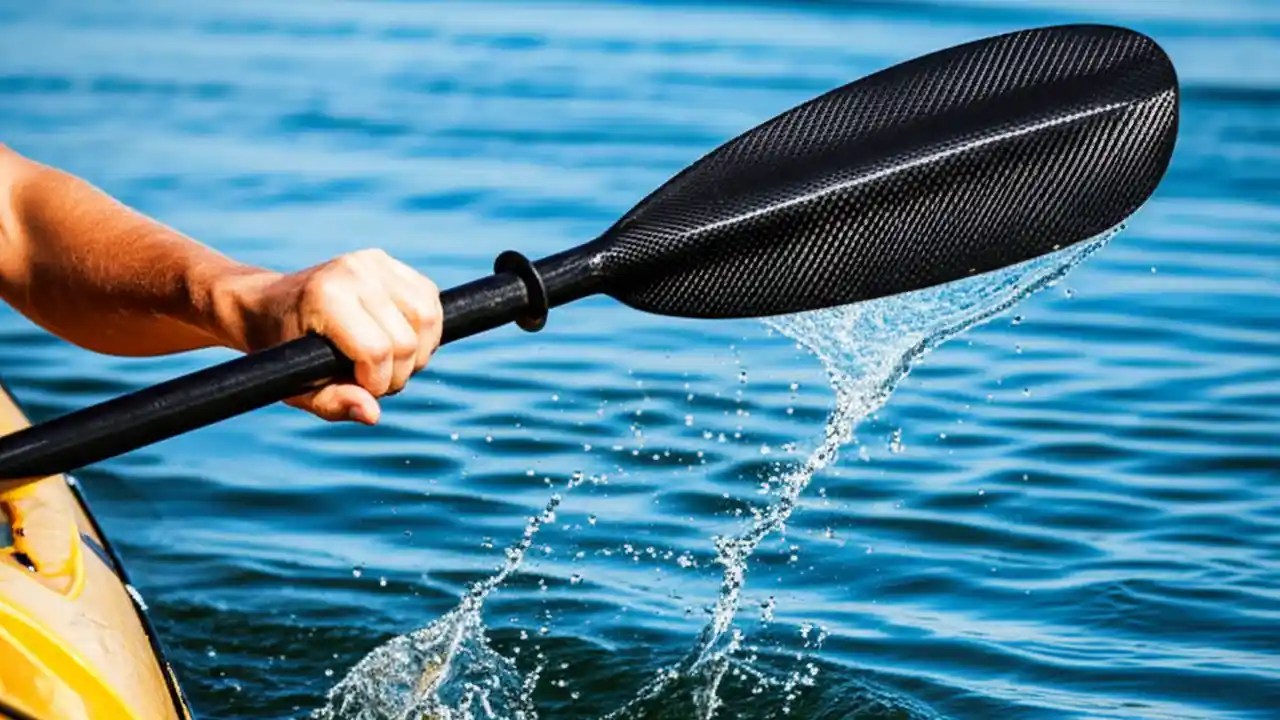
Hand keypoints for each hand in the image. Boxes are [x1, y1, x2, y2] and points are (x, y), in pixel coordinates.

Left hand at [213, 249, 441, 423]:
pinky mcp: (389, 262)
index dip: (377, 384)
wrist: (268, 307)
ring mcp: (375, 261)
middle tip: (374, 380)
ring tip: (391, 362)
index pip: (377, 351)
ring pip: (428, 319)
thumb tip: (373, 414)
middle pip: (407, 341)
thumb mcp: (297, 387)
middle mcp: (354, 271)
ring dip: (418, 353)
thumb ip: (335, 403)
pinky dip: (425, 330)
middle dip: (398, 373)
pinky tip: (401, 341)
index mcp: (326, 296)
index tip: (359, 388)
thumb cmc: (282, 353)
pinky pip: (430, 302)